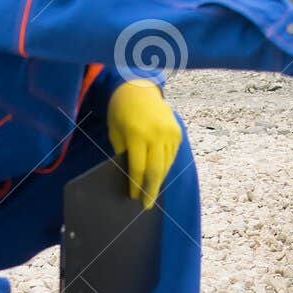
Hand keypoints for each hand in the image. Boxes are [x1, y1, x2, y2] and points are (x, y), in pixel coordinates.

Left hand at [107, 79, 181, 208]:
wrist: (139, 87)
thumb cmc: (120, 110)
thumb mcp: (115, 132)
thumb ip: (123, 153)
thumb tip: (130, 176)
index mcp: (138, 134)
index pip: (138, 168)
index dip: (136, 185)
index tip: (133, 197)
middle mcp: (157, 134)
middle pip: (156, 170)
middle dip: (150, 190)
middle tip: (147, 205)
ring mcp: (170, 133)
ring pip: (166, 165)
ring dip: (159, 180)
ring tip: (151, 193)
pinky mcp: (177, 132)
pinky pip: (172, 156)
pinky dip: (165, 167)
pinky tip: (158, 175)